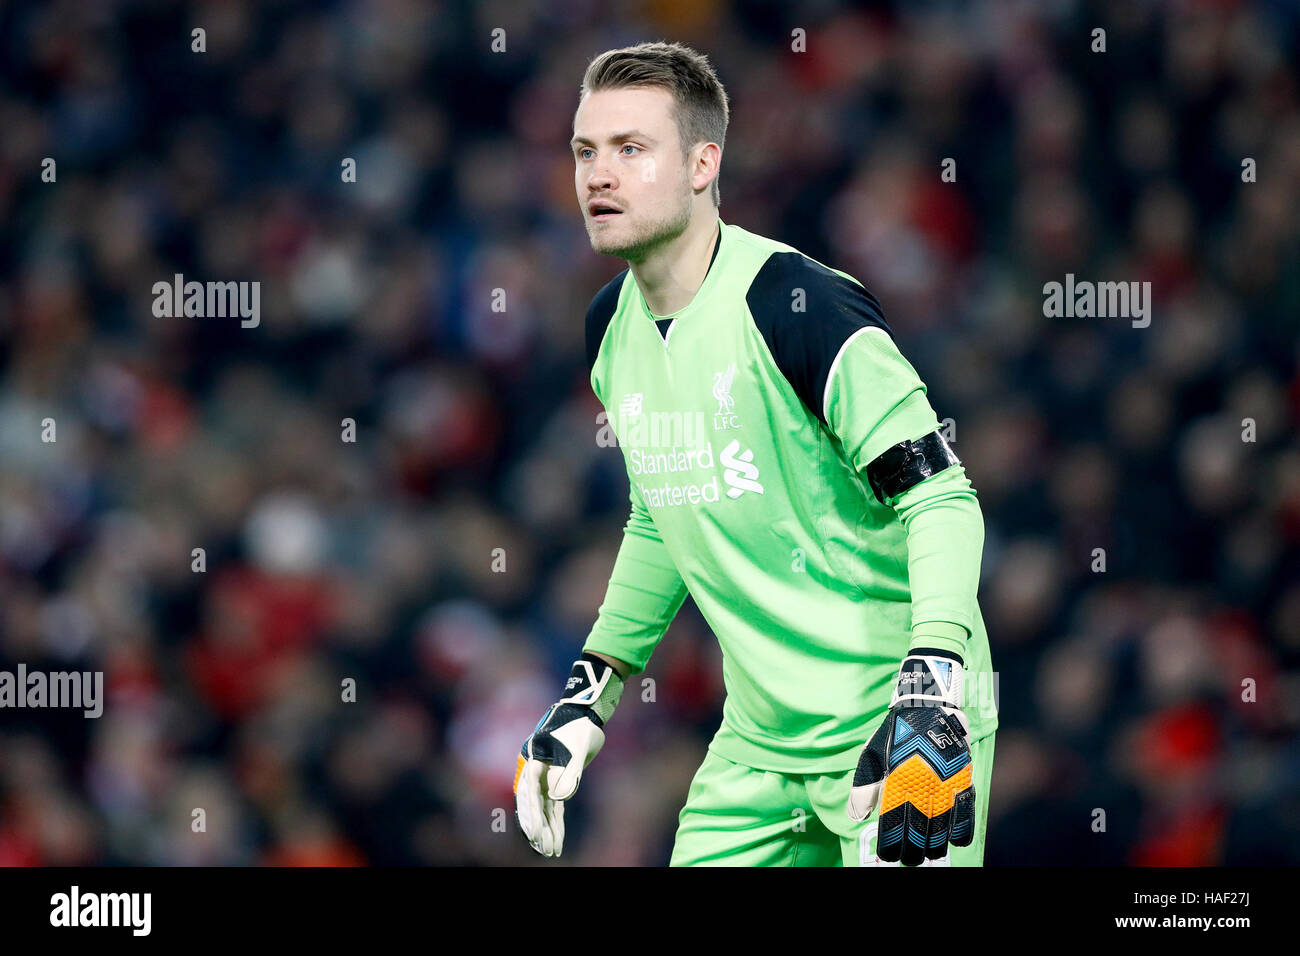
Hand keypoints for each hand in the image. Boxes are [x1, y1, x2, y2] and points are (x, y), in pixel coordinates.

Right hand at [514, 653, 623, 857]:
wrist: (585, 712)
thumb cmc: (579, 726)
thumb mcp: (576, 747)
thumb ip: (568, 772)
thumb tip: (558, 799)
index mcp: (532, 759)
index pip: (528, 792)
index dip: (531, 814)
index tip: (534, 833)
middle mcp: (534, 770)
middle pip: (532, 804)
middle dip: (537, 828)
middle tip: (543, 849)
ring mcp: (544, 776)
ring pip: (543, 808)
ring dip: (547, 830)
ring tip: (550, 852)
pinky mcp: (556, 781)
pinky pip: (553, 806)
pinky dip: (556, 822)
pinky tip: (557, 839)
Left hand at [847, 648, 975, 865]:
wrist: (927, 705)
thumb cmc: (896, 733)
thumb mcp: (872, 755)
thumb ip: (864, 787)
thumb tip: (856, 816)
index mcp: (896, 783)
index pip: (892, 826)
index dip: (890, 845)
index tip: (888, 856)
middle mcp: (921, 788)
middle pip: (918, 833)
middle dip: (913, 852)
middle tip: (909, 859)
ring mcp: (944, 785)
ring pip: (941, 828)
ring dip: (935, 847)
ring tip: (928, 855)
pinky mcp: (962, 779)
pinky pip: (965, 812)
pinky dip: (962, 830)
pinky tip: (956, 842)